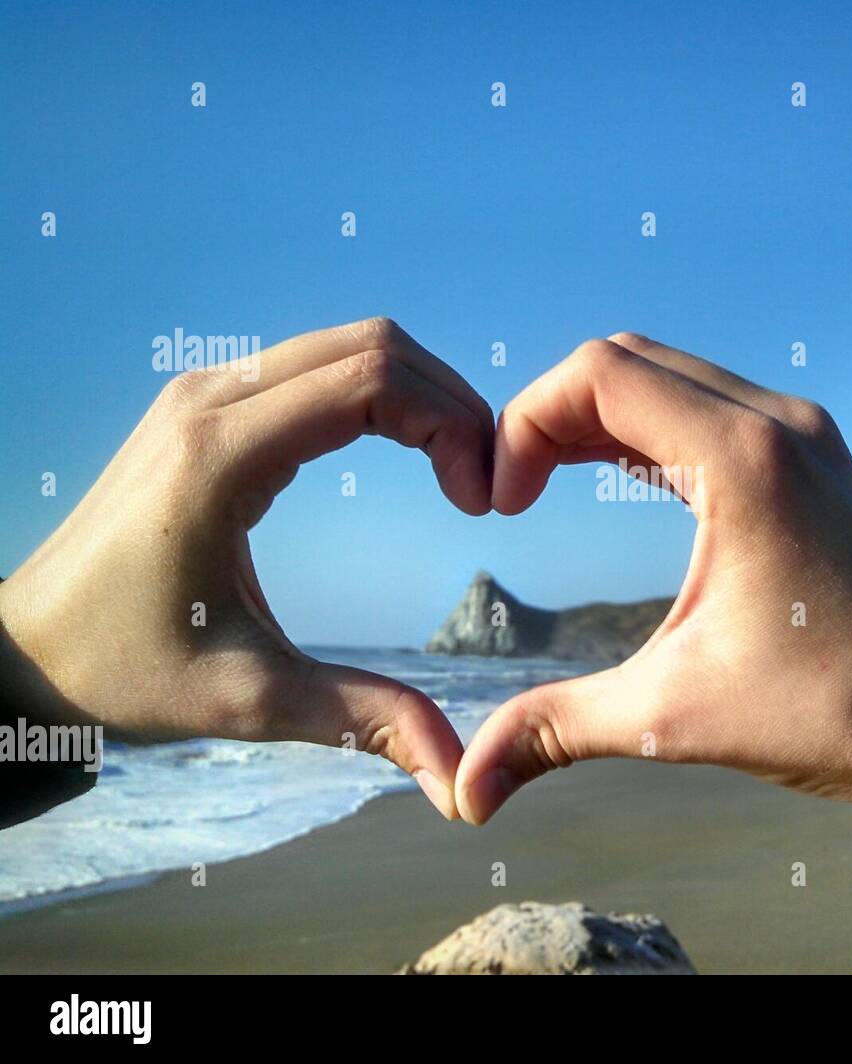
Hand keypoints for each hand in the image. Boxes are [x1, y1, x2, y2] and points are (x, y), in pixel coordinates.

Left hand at [0, 317, 491, 819]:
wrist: (24, 649)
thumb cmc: (126, 671)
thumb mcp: (251, 700)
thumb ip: (363, 721)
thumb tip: (458, 782)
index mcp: (221, 456)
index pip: (371, 379)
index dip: (450, 425)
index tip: (477, 502)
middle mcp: (210, 400)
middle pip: (372, 344)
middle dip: (450, 402)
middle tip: (483, 482)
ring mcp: (204, 393)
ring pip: (348, 345)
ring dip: (419, 394)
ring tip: (456, 468)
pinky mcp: (206, 405)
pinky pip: (317, 365)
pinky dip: (380, 394)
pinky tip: (404, 451)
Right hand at [456, 334, 851, 879]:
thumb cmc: (829, 713)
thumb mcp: (672, 717)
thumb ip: (557, 729)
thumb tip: (465, 794)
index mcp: (744, 460)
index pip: (599, 373)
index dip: (524, 422)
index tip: (503, 504)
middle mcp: (779, 425)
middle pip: (629, 360)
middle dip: (552, 413)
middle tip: (513, 489)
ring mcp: (805, 436)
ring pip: (671, 377)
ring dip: (599, 416)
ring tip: (546, 481)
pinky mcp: (815, 461)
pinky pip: (709, 410)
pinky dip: (648, 429)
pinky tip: (616, 479)